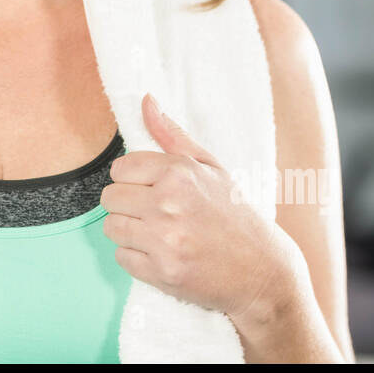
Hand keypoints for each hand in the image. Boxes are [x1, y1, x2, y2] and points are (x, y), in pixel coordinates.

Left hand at [101, 94, 298, 323]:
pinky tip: (162, 254)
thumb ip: (171, 135)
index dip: (131, 179)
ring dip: (129, 231)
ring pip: (111, 228)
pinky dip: (137, 258)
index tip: (149, 188)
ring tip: (157, 233)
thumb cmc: (235, 213)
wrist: (264, 270)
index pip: (119, 169)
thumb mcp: (211, 167)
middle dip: (127, 204)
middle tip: (154, 212)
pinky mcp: (162, 272)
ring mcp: (165, 240)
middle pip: (110, 198)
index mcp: (180, 173)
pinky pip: (122, 258)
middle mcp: (169, 204)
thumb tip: (145, 100)